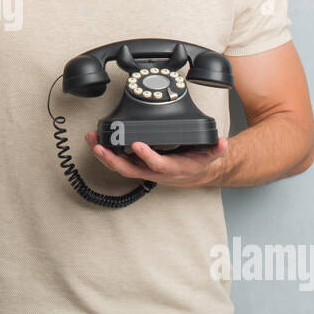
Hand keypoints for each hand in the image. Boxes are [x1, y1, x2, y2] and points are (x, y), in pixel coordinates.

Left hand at [84, 132, 228, 188]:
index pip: (158, 165)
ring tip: (91, 139)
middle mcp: (154, 172)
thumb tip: (222, 143)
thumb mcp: (212, 156)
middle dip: (112, 158)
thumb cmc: (200, 163)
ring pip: (120, 166)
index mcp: (172, 169)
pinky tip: (96, 141)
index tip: (136, 144)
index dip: (147, 157)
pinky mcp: (138, 166)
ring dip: (104, 155)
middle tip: (99, 145)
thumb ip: (217, 149)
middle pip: (129, 169)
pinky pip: (119, 162)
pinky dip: (106, 153)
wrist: (197, 173)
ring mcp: (144, 170)